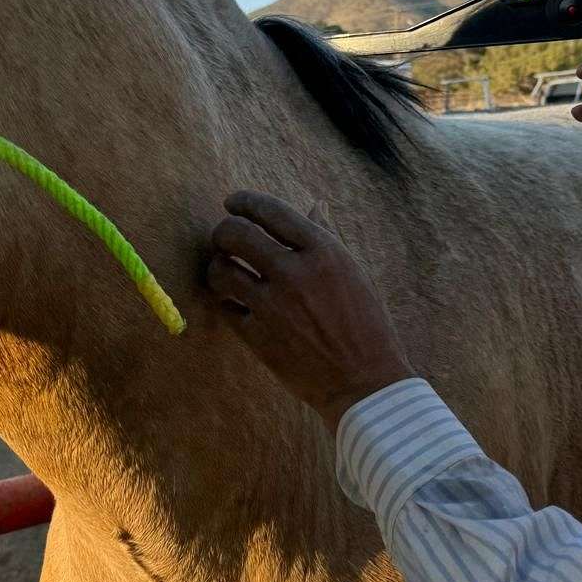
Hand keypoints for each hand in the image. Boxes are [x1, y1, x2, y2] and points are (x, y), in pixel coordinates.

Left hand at [206, 191, 414, 430]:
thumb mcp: (354, 272)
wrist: (363, 381)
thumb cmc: (365, 324)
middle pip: (236, 234)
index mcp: (324, 251)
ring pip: (221, 270)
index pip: (271, 211)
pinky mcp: (258, 336)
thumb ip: (327, 237)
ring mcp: (273, 305)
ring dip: (216, 265)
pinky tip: (233, 301)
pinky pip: (224, 307)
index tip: (233, 202)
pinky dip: (224, 301)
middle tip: (223, 236)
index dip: (245, 201)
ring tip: (223, 269)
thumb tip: (314, 205)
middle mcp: (294, 272)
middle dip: (223, 230)